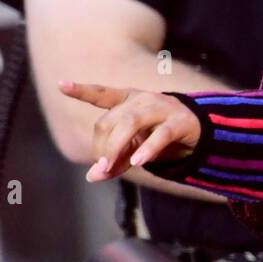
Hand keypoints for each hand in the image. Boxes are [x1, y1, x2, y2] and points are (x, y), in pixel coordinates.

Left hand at [58, 81, 201, 181]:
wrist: (201, 132)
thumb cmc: (160, 136)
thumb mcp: (133, 149)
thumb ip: (114, 161)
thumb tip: (92, 176)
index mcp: (128, 101)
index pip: (102, 94)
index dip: (82, 90)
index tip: (61, 84)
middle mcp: (142, 100)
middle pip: (111, 120)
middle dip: (102, 146)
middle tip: (102, 168)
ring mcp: (162, 108)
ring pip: (131, 123)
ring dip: (117, 146)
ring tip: (109, 167)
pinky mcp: (180, 122)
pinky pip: (160, 135)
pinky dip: (147, 149)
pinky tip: (138, 162)